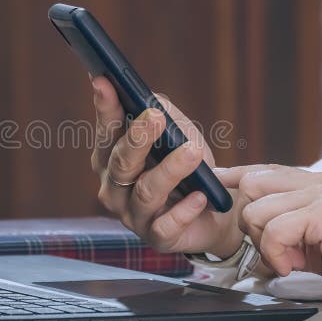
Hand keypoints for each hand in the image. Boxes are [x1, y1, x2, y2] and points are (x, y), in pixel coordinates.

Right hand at [90, 76, 243, 257]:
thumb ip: (163, 114)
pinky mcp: (157, 239)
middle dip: (137, 138)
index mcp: (112, 158)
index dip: (105, 106)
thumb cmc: (189, 168)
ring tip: (192, 152)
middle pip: (121, 162)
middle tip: (155, 117)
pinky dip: (184, 210)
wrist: (217, 212)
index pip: (106, 130)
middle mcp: (114, 188)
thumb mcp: (179, 134)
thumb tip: (151, 100)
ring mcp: (133, 216)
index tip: (104, 81)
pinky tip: (199, 196)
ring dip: (170, 170)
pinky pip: (166, 225)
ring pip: (146, 192)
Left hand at [225, 165, 321, 304]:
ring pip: (256, 210)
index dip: (236, 175)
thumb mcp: (319, 239)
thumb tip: (261, 232)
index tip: (217, 180)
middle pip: (252, 184)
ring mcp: (320, 193)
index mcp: (319, 183)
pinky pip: (273, 230)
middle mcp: (318, 181)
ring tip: (291, 260)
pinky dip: (276, 254)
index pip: (265, 169)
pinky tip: (295, 266)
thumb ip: (293, 227)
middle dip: (252, 222)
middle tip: (275, 248)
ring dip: (265, 243)